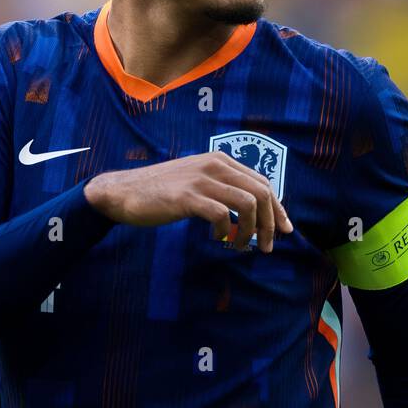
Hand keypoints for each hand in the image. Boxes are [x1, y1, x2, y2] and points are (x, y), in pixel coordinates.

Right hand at [84, 151, 292, 252]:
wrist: (123, 193)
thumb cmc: (163, 192)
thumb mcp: (199, 182)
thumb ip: (224, 189)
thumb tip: (255, 212)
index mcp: (221, 161)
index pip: (263, 183)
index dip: (278, 209)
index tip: (284, 230)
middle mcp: (215, 165)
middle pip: (261, 193)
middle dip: (271, 223)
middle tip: (269, 246)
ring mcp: (201, 180)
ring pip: (248, 204)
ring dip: (251, 230)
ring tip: (241, 245)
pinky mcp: (187, 197)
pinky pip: (222, 215)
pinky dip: (226, 231)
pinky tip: (218, 238)